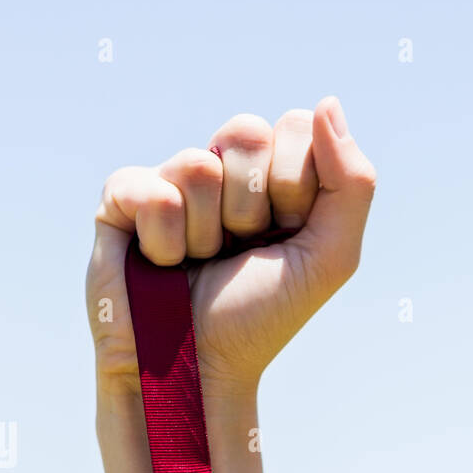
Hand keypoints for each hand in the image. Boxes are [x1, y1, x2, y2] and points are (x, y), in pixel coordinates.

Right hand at [86, 97, 375, 395]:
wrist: (200, 369)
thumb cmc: (262, 316)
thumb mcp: (331, 256)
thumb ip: (351, 182)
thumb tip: (327, 102)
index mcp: (273, 177)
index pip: (295, 126)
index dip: (295, 188)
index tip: (284, 236)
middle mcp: (222, 169)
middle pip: (246, 132)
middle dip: (252, 207)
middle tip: (239, 250)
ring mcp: (170, 179)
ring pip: (198, 164)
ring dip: (207, 233)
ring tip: (198, 262)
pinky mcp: (121, 198)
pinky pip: (151, 190)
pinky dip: (165, 241)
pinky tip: (162, 264)